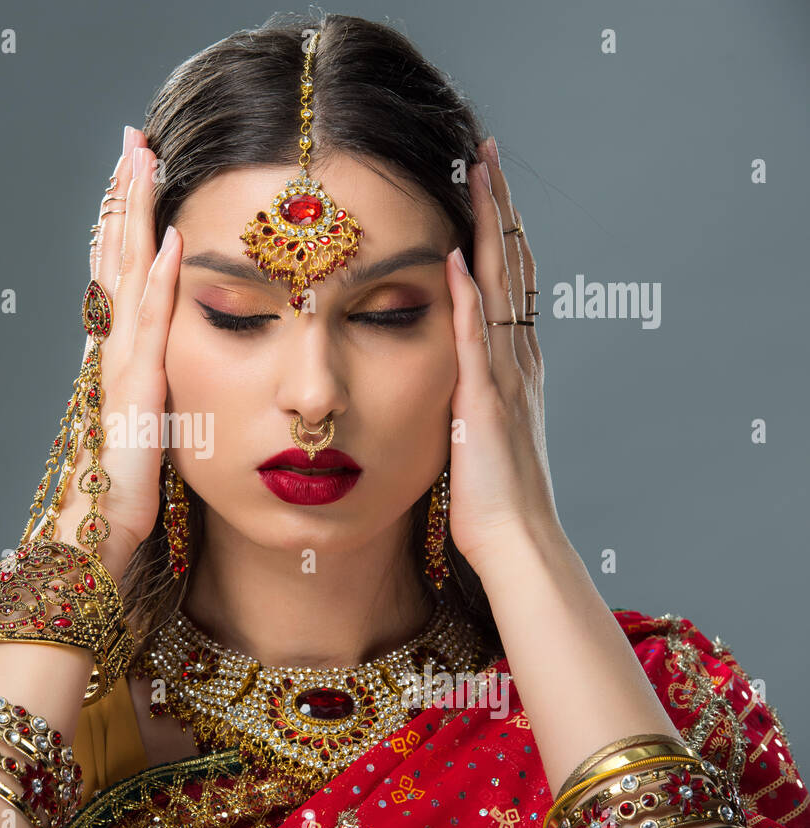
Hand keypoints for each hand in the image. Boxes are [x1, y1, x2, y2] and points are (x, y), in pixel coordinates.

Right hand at [34, 128, 181, 582]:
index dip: (125, 221)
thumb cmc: (121, 500)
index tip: (136, 172)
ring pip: (125, 280)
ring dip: (135, 219)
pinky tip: (169, 243)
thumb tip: (170, 370)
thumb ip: (153, 393)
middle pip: (115, 260)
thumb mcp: (146, 432)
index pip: (117, 274)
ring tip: (143, 162)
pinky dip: (157, 286)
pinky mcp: (137, 399)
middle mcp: (112, 354)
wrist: (93, 548)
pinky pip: (150, 333)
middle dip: (125, 199)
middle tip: (133, 140)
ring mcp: (120, 372)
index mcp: (119, 359)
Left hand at [444, 137, 561, 569]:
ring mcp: (505, 375)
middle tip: (485, 153)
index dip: (499, 228)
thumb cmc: (489, 493)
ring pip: (501, 285)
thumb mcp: (476, 425)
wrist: (514, 537)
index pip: (509, 277)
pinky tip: (460, 253)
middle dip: (498, 207)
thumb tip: (448, 362)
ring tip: (478, 175)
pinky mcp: (486, 400)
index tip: (483, 182)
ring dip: (489, 228)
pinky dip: (471, 293)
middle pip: (512, 264)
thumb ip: (468, 386)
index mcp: (512, 362)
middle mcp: (516, 357)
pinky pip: (477, 336)